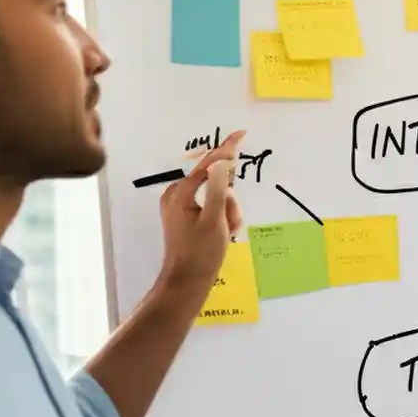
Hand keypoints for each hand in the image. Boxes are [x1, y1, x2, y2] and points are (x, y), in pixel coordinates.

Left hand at [157, 130, 245, 295]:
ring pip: (217, 198)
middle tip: (229, 225)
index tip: (241, 134)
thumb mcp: (214, 220)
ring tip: (226, 234)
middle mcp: (176, 195)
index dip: (226, 150)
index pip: (208, 165)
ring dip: (227, 214)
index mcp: (180, 194)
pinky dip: (221, 220)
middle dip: (229, 203)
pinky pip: (211, 209)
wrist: (186, 282)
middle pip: (215, 184)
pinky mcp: (185, 217)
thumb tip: (221, 163)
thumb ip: (218, 189)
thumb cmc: (201, 254)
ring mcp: (180, 207)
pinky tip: (222, 236)